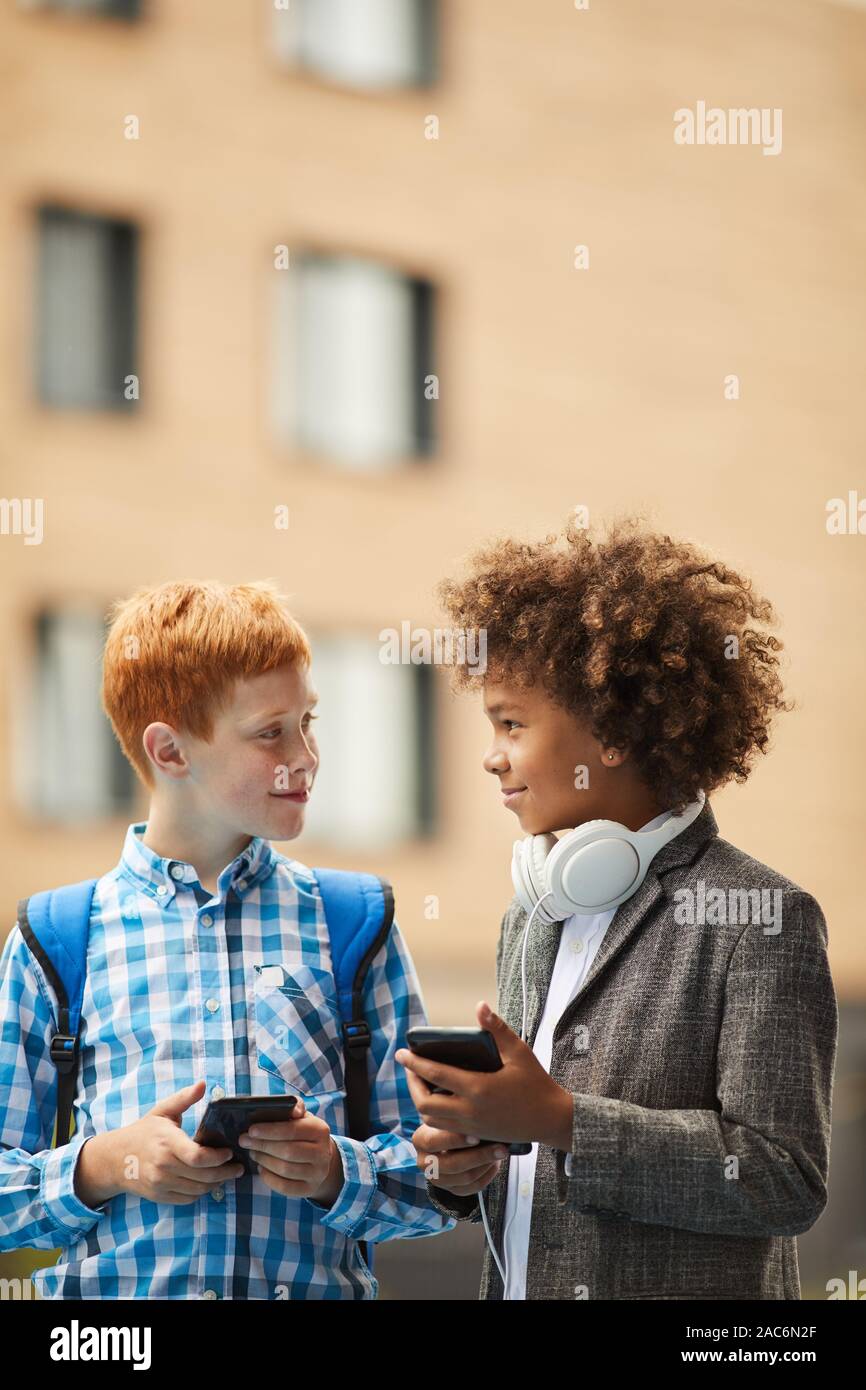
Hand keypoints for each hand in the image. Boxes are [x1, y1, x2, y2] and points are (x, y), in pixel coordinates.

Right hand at [100, 1080, 244, 1205]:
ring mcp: (160, 1184)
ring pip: (198, 1190)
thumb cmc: (143, 1132)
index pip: (198, 1157)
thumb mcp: (162, 1111)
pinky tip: (208, 1183)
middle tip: (238, 1167)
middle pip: (203, 1177)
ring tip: (227, 1174)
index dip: (218, 1158)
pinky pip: (188, 1199)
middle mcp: (163, 1167)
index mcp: (167, 1143)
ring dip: (216, 1184)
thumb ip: (184, 1098)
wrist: (115, 1159)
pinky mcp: (159, 1196)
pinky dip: (201, 1193)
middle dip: (225, 1173)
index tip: (230, 1152)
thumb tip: (203, 1084)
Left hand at [238, 1100, 340, 1203]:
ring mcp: (317, 1173)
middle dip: (262, 1146)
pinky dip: (269, 1178)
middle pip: (288, 1151)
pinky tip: (261, 1168)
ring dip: (263, 1160)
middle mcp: (322, 1153)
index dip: (270, 1131)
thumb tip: (292, 1107)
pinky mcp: (309, 1189)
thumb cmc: (304, 1133)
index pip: (293, 1130)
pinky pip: (285, 1187)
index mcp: (320, 1130)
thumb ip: (295, 1107)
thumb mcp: (303, 1117)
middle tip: (244, 1141)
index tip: (251, 1130)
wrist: (321, 1158)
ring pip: (285, 1169)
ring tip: (253, 1153)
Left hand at [396, 1001, 573, 1150]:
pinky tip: (438, 1100)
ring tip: (421, 1082)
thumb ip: (497, 1029)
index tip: (401, 1053)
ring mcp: (471, 1126)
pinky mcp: (476, 1135)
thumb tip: (480, 1005)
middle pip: (424, 1104)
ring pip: (431, 1120)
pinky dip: (435, 1115)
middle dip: (412, 1085)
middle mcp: (470, 1111)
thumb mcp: (519, 1052)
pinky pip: (445, 1128)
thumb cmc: (536, 1083)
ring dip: (421, 1101)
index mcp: (478, 1088)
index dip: (415, 1063)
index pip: (436, 1075)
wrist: (551, 1119)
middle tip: (410, 1069)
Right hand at [412, 1122, 507, 1197]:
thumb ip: (457, 1116)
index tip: (477, 1136)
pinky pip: (472, 1188)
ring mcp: (437, 1179)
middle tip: (500, 1147)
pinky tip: (495, 1163)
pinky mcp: (451, 1189)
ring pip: (465, 1178)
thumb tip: (477, 1115)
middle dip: (479, 1156)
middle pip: (452, 1165)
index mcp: (420, 1140)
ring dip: (486, 1165)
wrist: (452, 1135)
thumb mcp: (449, 1114)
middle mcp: (424, 1162)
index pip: (434, 1142)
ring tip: (501, 1152)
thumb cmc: (452, 1120)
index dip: (455, 1140)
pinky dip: (487, 1176)